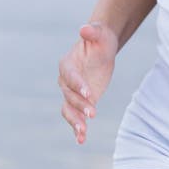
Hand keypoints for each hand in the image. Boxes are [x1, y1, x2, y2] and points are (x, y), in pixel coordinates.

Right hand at [58, 23, 117, 143]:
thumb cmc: (100, 38)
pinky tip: (82, 140)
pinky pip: (76, 116)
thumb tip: (84, 28)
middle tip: (93, 112)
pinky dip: (78, 128)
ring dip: (75, 122)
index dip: (77, 84)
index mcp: (67, 64)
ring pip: (69, 110)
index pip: (70, 76)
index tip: (89, 93)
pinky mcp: (80, 102)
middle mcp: (66, 80)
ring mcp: (72, 93)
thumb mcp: (99, 34)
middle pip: (69, 96)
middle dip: (80, 105)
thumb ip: (91, 32)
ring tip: (82, 133)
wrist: (102, 48)